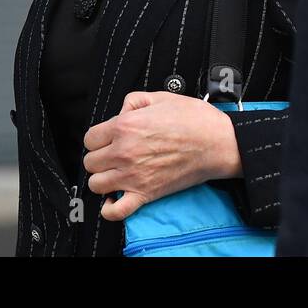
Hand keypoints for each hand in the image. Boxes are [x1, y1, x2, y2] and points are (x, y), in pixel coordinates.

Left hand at [82, 90, 241, 220]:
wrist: (218, 143)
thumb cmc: (194, 119)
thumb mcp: (161, 97)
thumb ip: (134, 101)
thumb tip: (122, 111)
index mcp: (125, 126)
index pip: (90, 138)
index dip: (98, 138)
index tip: (108, 139)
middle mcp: (123, 152)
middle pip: (90, 162)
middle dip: (99, 157)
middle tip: (113, 155)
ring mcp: (133, 176)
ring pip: (96, 184)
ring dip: (103, 179)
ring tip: (115, 173)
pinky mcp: (146, 194)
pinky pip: (115, 211)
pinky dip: (110, 209)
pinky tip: (115, 199)